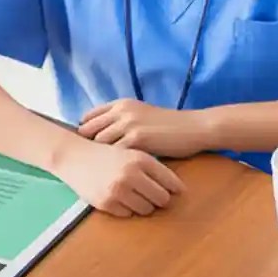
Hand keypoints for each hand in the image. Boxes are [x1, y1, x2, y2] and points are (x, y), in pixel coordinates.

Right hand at [56, 139, 184, 216]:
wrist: (75, 156)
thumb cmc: (108, 154)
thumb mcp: (132, 153)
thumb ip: (154, 168)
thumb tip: (179, 190)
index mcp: (141, 159)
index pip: (170, 182)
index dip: (175, 189)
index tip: (175, 191)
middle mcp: (131, 174)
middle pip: (162, 199)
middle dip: (160, 199)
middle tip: (153, 195)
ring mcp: (118, 189)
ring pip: (146, 209)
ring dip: (144, 205)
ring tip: (134, 194)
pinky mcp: (106, 203)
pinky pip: (128, 214)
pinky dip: (126, 208)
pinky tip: (119, 197)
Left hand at [80, 100, 212, 158]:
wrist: (193, 128)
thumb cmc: (168, 126)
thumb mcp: (142, 114)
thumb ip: (122, 120)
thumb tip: (103, 134)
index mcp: (121, 104)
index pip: (88, 116)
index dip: (84, 132)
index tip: (85, 146)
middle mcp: (122, 111)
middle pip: (88, 129)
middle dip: (86, 146)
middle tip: (88, 162)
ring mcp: (128, 124)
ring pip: (99, 142)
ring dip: (98, 156)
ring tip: (98, 169)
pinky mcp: (137, 139)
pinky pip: (114, 152)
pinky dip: (112, 163)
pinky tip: (114, 172)